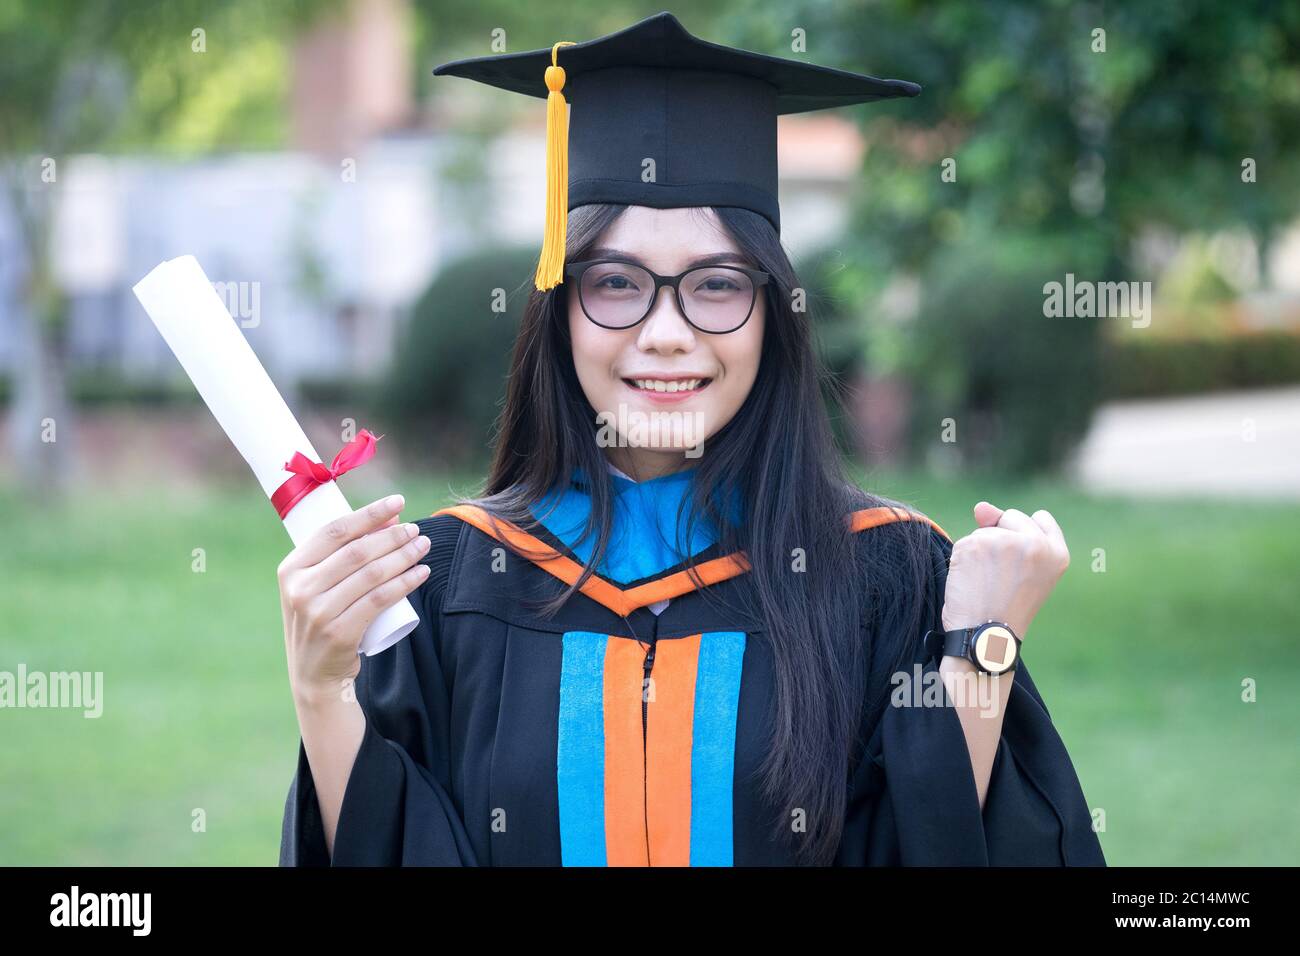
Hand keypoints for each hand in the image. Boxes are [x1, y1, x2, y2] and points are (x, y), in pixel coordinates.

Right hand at [278, 494, 430, 705]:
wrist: (313, 674)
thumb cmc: (322, 618)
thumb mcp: (320, 584)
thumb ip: (345, 553)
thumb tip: (391, 519)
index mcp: (291, 568)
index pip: (334, 530)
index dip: (369, 514)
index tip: (397, 502)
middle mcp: (300, 588)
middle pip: (357, 551)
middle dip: (392, 536)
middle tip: (416, 530)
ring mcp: (318, 612)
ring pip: (371, 574)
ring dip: (403, 557)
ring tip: (423, 547)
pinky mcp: (339, 632)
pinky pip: (379, 600)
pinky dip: (404, 583)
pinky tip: (421, 574)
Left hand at [940, 501, 1069, 638]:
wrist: (986, 637)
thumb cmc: (1004, 609)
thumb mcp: (1021, 571)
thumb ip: (1008, 532)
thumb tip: (981, 506)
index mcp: (1057, 553)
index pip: (1041, 518)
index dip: (1023, 535)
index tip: (1019, 561)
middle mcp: (1035, 544)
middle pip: (1009, 517)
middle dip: (999, 539)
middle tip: (1001, 579)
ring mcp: (1005, 542)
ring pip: (983, 531)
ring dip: (979, 553)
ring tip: (986, 585)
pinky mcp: (975, 544)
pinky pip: (963, 542)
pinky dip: (962, 561)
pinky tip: (970, 583)